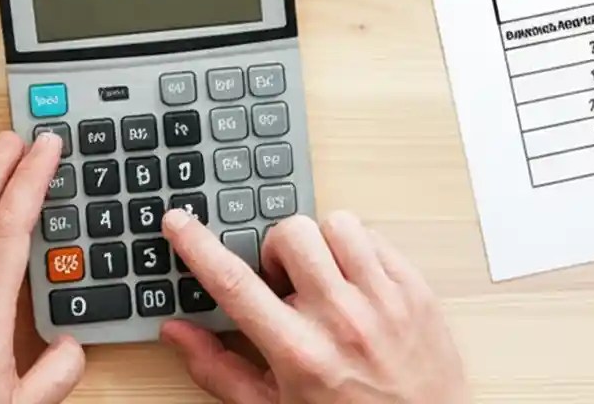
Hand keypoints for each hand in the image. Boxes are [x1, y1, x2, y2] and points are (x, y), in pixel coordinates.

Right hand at [160, 210, 468, 403]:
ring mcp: (384, 300)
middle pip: (290, 236)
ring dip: (321, 244)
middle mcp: (342, 320)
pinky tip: (356, 282)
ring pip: (337, 224)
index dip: (198, 246)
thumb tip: (177, 332)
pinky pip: (376, 237)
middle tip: (284, 281)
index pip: (235, 284)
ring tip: (323, 278)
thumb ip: (219, 370)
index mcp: (299, 353)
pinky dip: (359, 251)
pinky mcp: (416, 289)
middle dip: (276, 249)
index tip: (179, 222)